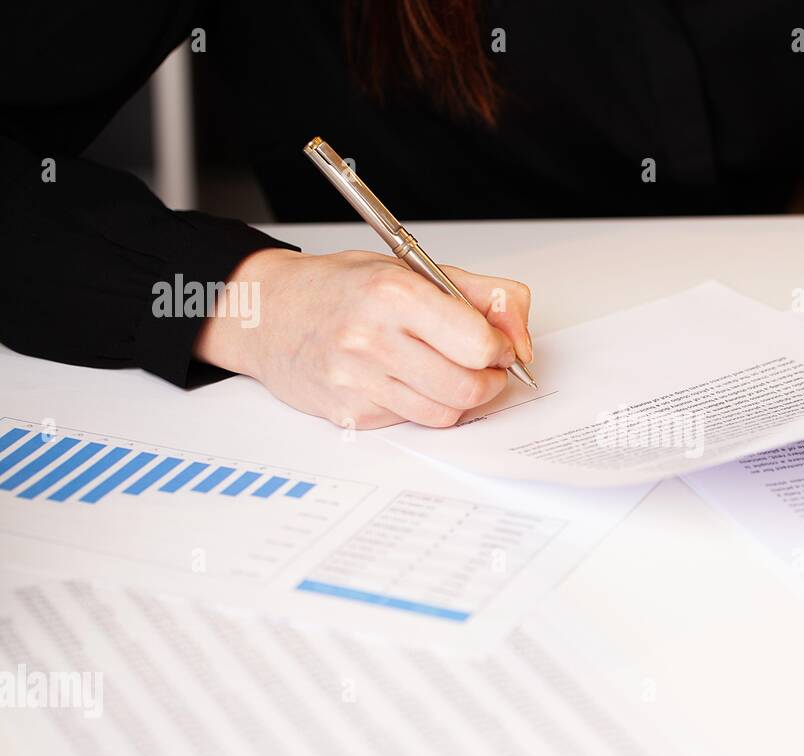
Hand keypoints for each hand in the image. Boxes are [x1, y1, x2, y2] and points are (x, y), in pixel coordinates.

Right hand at [194, 248, 532, 427]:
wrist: (267, 313)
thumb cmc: (341, 289)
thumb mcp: (413, 269)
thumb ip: (483, 296)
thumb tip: (521, 339)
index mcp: (393, 295)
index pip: (479, 344)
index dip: (501, 349)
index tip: (497, 345)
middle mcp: (372, 340)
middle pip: (468, 387)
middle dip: (489, 381)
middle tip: (483, 368)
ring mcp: (358, 383)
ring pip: (445, 414)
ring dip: (460, 399)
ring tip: (446, 372)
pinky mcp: (350, 415)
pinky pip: (411, 422)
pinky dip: (422, 406)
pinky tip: (405, 381)